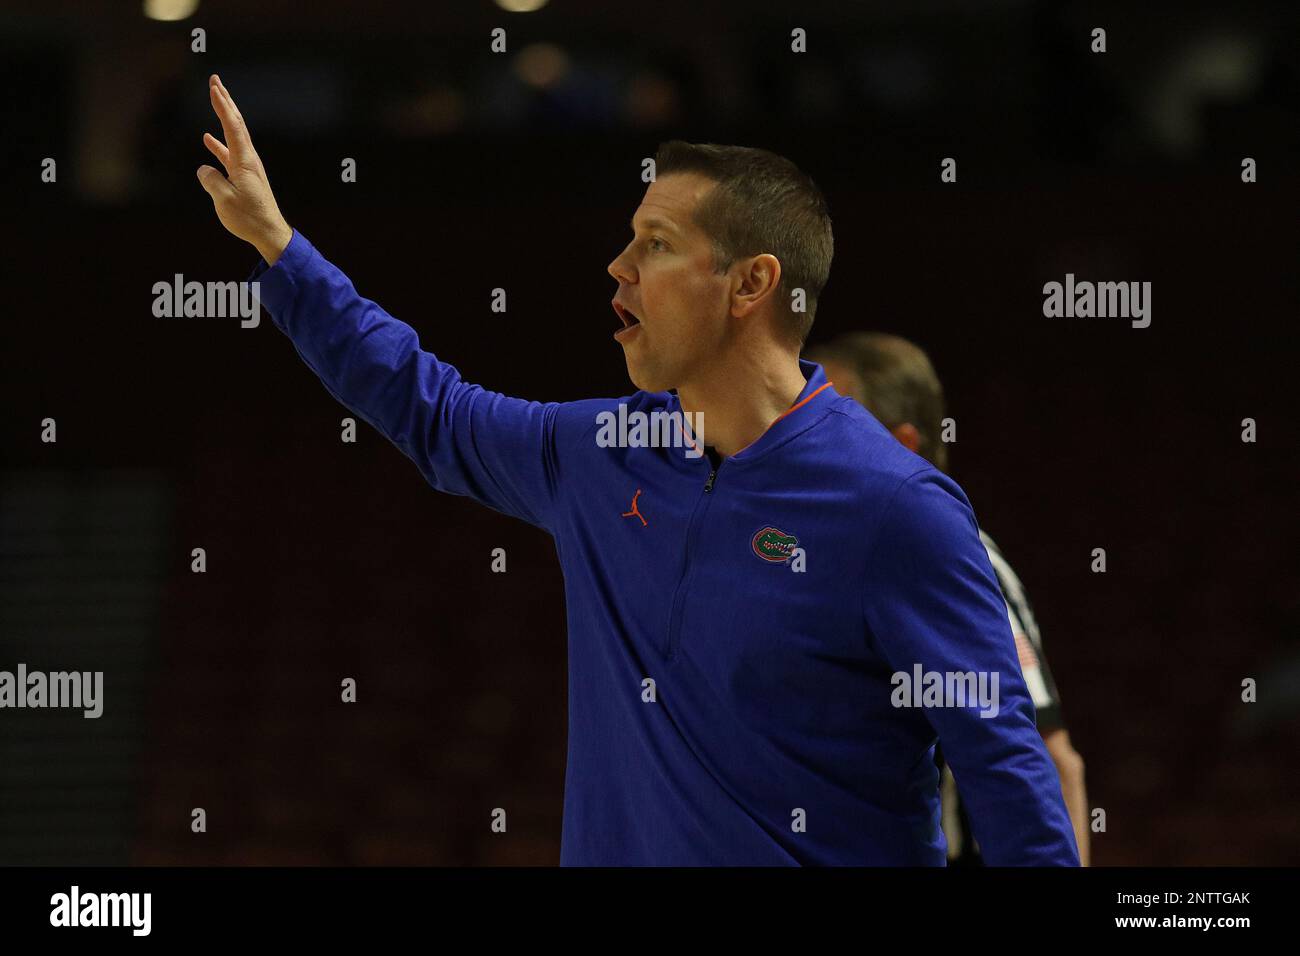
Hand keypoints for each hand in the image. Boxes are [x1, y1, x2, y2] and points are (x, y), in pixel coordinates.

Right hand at [196, 74, 292, 264]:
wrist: (270, 233)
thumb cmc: (249, 218)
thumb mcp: (224, 200)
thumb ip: (211, 181)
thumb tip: (204, 169)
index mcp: (244, 161)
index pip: (231, 125)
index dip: (221, 104)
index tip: (213, 86)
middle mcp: (248, 160)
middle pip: (236, 124)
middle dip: (225, 101)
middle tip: (216, 80)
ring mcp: (247, 167)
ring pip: (233, 136)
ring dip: (223, 117)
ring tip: (215, 101)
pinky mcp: (245, 177)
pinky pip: (229, 153)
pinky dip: (218, 144)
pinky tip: (208, 139)